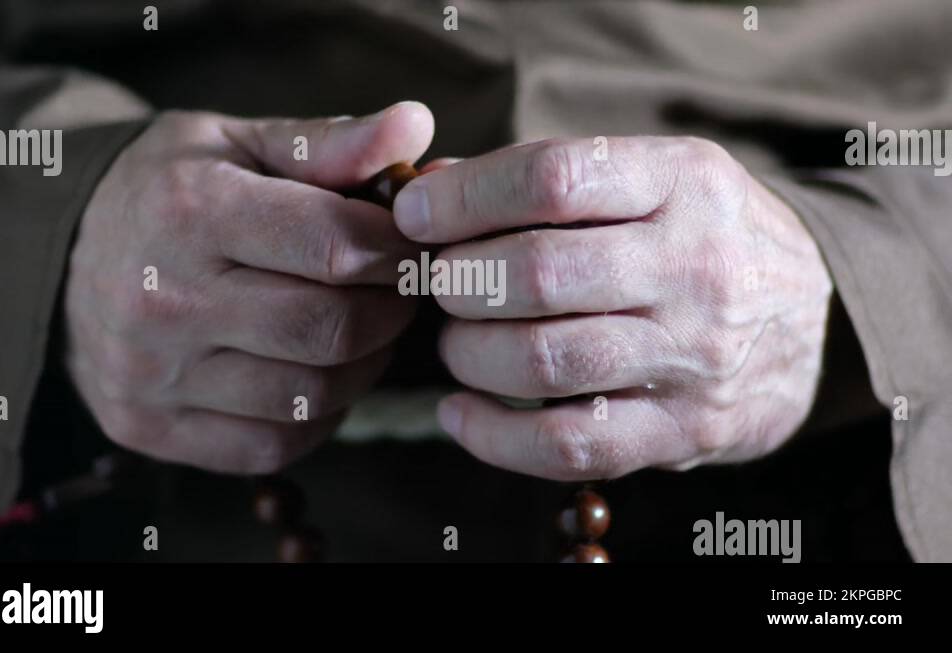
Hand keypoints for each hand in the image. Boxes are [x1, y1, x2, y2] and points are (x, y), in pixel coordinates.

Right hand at [65, 102, 432, 472]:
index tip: (411, 245)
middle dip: (391, 309)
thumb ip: (328, 142)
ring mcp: (152, 376)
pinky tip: (317, 373)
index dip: (398, 250)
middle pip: (331, 328)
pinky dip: (320, 413)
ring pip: (313, 395)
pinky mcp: (151, 428)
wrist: (62, 253)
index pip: (336, 245)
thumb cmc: (169, 190)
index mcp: (190, 211)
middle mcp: (164, 300)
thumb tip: (414, 125)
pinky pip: (276, 443)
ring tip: (363, 327)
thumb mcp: (237, 143)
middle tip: (398, 290)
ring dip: (365, 365)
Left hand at [393, 136, 832, 479]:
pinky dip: (495, 437)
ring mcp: (695, 355)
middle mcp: (697, 265)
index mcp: (686, 181)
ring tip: (455, 343)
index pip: (556, 178)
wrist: (816, 322)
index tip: (415, 213)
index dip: (464, 197)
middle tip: (439, 285)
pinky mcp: (686, 428)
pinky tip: (459, 415)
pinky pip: (572, 445)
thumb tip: (430, 188)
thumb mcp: (655, 178)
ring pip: (549, 360)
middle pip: (540, 274)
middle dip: (458, 281)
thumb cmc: (703, 236)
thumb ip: (551, 178)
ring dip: (470, 354)